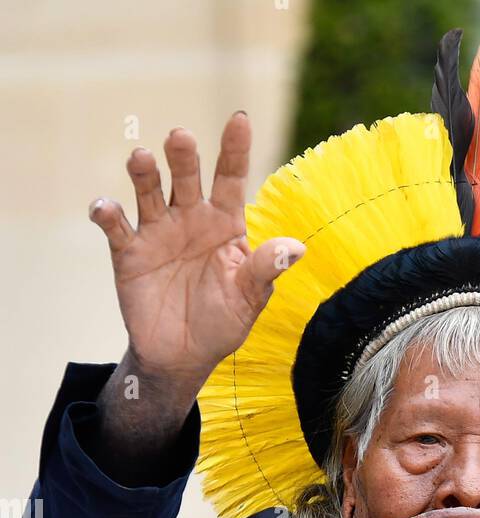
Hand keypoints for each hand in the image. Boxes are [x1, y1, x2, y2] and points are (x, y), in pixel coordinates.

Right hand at [89, 112, 304, 390]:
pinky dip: (107, 213)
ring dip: (144, 173)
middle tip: (180, 138)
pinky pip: (116, 226)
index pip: (231, 178)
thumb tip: (296, 247)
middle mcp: (190, 218)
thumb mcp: (249, 300)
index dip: (235, 149)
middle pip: (186, 176)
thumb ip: (265, 269)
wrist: (182, 358)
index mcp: (225, 224)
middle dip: (182, 155)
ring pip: (149, 190)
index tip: (239, 120)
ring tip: (142, 159)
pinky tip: (104, 208)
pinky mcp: (129, 252)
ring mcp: (158, 231)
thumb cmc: (221, 324)